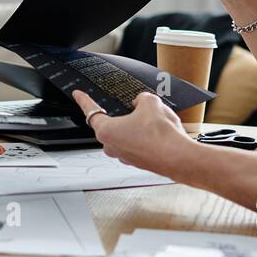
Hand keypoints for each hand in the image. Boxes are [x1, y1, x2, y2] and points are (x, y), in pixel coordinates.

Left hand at [72, 90, 192, 178]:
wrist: (179, 157)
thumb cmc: (161, 135)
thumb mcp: (150, 103)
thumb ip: (140, 99)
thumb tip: (140, 102)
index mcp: (107, 130)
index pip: (91, 111)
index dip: (84, 100)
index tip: (78, 95)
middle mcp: (112, 146)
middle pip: (110, 125)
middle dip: (121, 114)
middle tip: (135, 107)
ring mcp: (125, 156)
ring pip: (126, 135)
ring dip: (136, 127)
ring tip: (154, 120)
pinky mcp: (139, 162)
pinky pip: (138, 145)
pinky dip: (146, 137)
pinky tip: (159, 132)